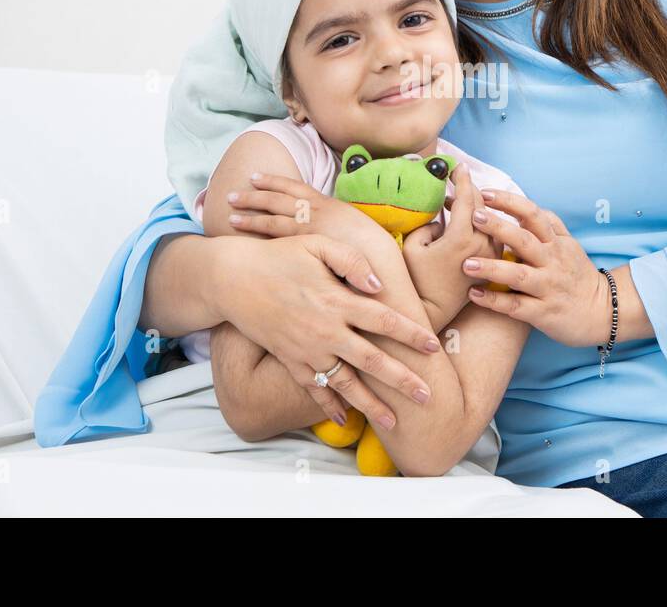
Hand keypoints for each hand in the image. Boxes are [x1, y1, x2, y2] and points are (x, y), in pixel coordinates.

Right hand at [208, 233, 439, 429]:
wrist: (233, 279)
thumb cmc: (279, 256)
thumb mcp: (317, 244)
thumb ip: (352, 261)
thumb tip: (378, 286)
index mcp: (337, 301)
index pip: (383, 321)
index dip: (410, 334)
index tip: (433, 346)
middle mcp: (325, 331)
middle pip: (372, 361)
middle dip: (402, 380)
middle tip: (427, 397)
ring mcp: (307, 351)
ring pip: (346, 384)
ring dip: (372, 404)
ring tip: (394, 422)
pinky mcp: (290, 361)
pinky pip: (314, 389)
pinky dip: (330, 406)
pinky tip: (346, 420)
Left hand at [225, 171, 380, 245]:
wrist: (382, 261)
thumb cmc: (374, 248)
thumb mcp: (356, 224)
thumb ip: (337, 221)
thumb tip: (328, 224)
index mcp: (328, 204)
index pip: (295, 188)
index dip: (274, 182)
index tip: (255, 177)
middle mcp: (315, 213)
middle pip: (277, 200)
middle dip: (254, 196)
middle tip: (232, 195)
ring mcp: (309, 230)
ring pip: (272, 220)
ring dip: (250, 216)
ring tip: (229, 216)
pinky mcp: (304, 248)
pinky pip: (276, 240)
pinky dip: (258, 236)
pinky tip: (241, 238)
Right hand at [402, 163, 499, 311]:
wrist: (434, 312)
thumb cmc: (418, 281)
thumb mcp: (412, 247)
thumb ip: (427, 224)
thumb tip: (441, 217)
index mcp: (462, 238)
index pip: (466, 199)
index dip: (461, 179)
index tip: (458, 166)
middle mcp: (482, 245)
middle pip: (482, 206)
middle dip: (470, 189)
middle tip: (458, 179)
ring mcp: (491, 255)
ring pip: (491, 219)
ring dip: (478, 206)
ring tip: (459, 202)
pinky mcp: (493, 262)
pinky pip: (494, 234)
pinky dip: (484, 222)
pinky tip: (471, 220)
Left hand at [460, 188, 610, 347]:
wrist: (602, 312)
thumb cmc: (578, 276)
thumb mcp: (570, 246)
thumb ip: (550, 225)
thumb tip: (525, 208)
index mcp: (556, 243)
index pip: (534, 215)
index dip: (510, 202)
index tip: (485, 194)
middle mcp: (552, 262)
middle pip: (524, 240)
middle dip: (498, 227)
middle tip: (473, 216)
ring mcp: (548, 287)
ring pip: (518, 275)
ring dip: (491, 268)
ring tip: (466, 264)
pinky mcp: (543, 313)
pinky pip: (516, 306)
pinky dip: (494, 300)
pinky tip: (474, 294)